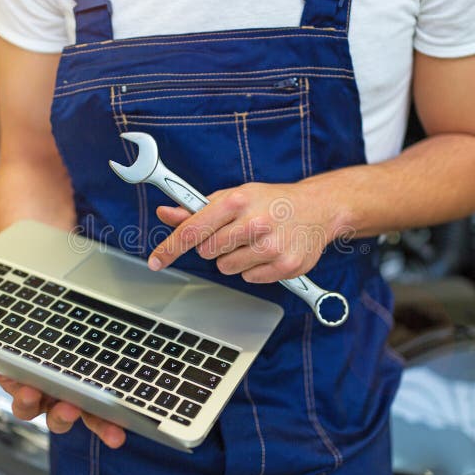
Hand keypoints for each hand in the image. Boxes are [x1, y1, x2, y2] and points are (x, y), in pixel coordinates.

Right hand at [0, 356, 125, 447]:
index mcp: (24, 386)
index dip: (24, 398)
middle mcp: (48, 397)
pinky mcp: (95, 402)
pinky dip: (110, 428)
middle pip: (47, 411)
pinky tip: (120, 434)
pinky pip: (101, 418)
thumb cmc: (18, 349)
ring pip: (72, 416)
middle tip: (53, 399)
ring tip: (80, 410)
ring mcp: (72, 399)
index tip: (26, 389)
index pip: (22, 400)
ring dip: (76, 417)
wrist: (55, 337)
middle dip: (49, 408)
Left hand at [149, 180, 344, 282]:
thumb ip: (198, 208)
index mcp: (237, 200)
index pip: (192, 230)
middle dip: (213, 246)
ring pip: (227, 268)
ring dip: (233, 259)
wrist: (318, 208)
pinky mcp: (285, 266)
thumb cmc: (270, 201)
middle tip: (233, 234)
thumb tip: (166, 213)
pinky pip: (249, 278)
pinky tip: (268, 253)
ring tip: (254, 242)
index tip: (155, 261)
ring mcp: (271, 246)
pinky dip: (253, 269)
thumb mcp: (234, 196)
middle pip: (207, 252)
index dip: (169, 248)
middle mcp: (254, 223)